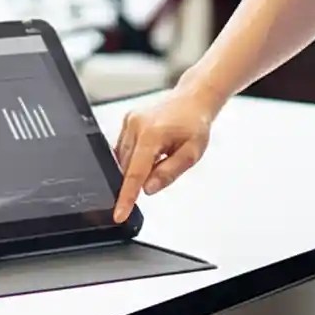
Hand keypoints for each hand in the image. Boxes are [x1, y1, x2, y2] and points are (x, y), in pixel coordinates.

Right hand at [112, 78, 224, 221]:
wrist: (193, 100)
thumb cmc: (195, 124)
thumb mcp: (192, 153)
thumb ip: (169, 172)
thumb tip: (148, 189)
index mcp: (152, 134)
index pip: (135, 173)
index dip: (126, 197)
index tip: (119, 214)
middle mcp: (135, 125)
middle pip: (127, 167)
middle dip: (140, 178)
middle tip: (164, 166)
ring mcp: (129, 122)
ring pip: (123, 159)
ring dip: (138, 167)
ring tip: (163, 153)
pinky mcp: (127, 121)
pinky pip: (124, 148)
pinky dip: (134, 158)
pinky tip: (152, 151)